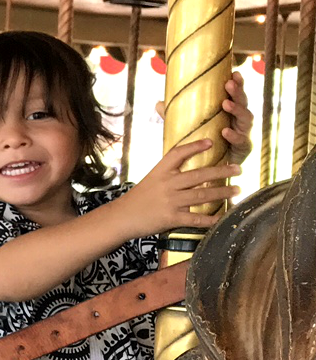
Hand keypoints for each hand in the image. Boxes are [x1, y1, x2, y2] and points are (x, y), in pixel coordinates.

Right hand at [122, 138, 241, 234]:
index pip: (178, 154)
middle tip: (238, 169)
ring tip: (238, 190)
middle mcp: (167, 185)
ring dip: (223, 193)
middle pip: (199, 175)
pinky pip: (196, 218)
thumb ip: (170, 174)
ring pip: (202, 196)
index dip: (194, 147)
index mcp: (160, 172)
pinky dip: (211, 218)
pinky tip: (223, 216)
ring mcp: (170, 202)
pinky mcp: (171, 218)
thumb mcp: (151, 180)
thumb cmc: (138, 199)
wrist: (122, 217)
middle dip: (221, 172)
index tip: (210, 141)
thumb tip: (193, 171)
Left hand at [153, 72, 253, 163]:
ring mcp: (244, 132)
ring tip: (226, 104)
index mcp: (229, 111)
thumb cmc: (204, 141)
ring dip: (237, 110)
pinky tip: (225, 131)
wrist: (211, 167)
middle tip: (229, 84)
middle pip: (243, 102)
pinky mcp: (243, 148)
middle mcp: (239, 119)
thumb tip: (157, 103)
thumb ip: (176, 116)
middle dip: (237, 92)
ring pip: (246, 118)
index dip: (237, 83)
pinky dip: (234, 135)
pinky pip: (241, 140)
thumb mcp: (189, 127)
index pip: (235, 94)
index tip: (233, 72)